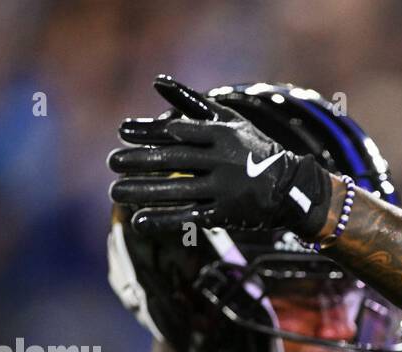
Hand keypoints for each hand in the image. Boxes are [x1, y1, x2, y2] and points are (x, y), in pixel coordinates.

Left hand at [107, 75, 334, 236]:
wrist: (289, 186)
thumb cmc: (252, 148)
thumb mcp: (228, 119)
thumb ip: (192, 102)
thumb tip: (157, 81)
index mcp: (221, 135)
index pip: (177, 133)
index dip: (147, 133)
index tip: (121, 133)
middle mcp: (222, 161)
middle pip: (173, 161)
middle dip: (139, 162)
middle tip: (112, 162)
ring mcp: (224, 190)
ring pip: (177, 190)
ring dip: (143, 191)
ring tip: (115, 192)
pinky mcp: (225, 214)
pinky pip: (189, 217)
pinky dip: (163, 220)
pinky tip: (139, 221)